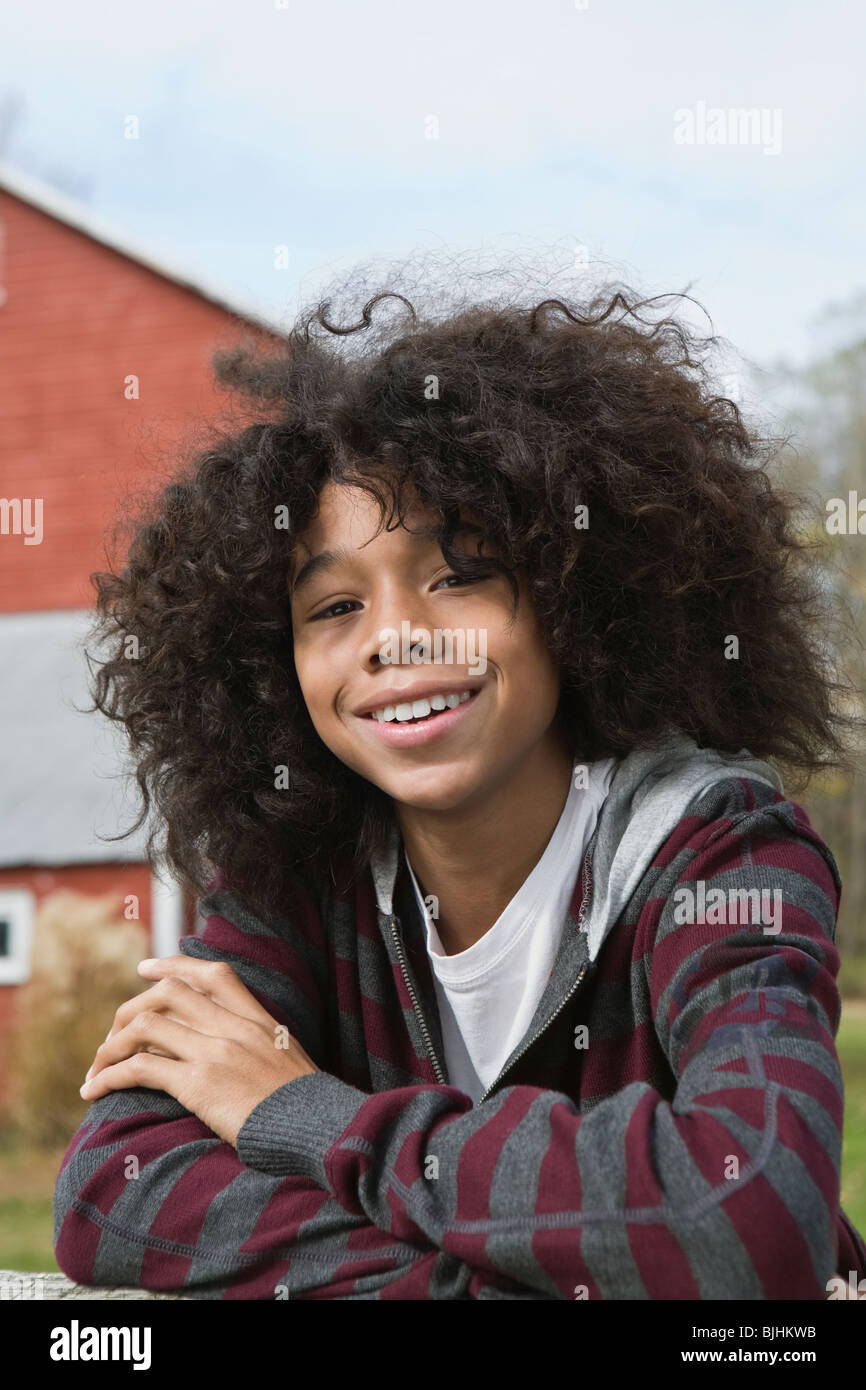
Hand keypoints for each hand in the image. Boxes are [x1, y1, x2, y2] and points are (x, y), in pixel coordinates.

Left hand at [79, 955, 319, 1146]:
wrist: (319, 1127)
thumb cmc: (306, 1107)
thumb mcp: (288, 1059)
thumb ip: (260, 1044)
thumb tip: (235, 1049)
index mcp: (258, 1019)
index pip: (213, 974)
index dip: (173, 965)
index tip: (145, 968)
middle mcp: (233, 1027)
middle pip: (168, 994)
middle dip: (130, 1009)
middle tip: (112, 1035)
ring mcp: (215, 1051)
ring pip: (145, 1027)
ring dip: (111, 1046)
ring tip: (97, 1067)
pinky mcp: (199, 1084)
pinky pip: (139, 1068)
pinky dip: (108, 1076)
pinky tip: (94, 1090)